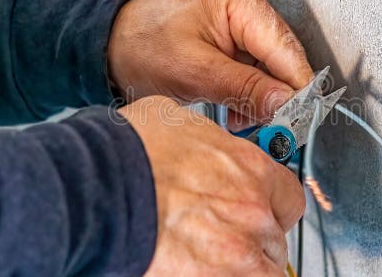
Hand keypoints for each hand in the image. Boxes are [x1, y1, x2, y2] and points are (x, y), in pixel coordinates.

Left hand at [108, 0, 313, 126]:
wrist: (110, 46)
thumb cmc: (139, 46)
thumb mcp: (194, 73)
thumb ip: (245, 88)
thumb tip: (287, 104)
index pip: (286, 48)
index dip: (296, 88)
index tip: (300, 121)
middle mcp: (246, 3)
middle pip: (282, 59)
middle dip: (274, 98)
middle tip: (268, 129)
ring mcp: (242, 21)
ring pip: (272, 70)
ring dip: (259, 100)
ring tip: (236, 117)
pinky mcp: (235, 38)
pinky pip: (256, 70)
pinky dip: (248, 94)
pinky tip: (232, 107)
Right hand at [118, 97, 304, 275]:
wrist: (93, 189)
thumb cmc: (124, 153)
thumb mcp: (173, 120)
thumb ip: (205, 140)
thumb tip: (199, 144)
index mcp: (249, 169)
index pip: (288, 197)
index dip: (270, 206)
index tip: (256, 212)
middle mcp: (252, 212)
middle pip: (274, 237)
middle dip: (252, 239)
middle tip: (219, 237)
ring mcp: (236, 252)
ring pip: (262, 270)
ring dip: (243, 266)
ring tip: (208, 258)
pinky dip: (221, 276)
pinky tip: (195, 267)